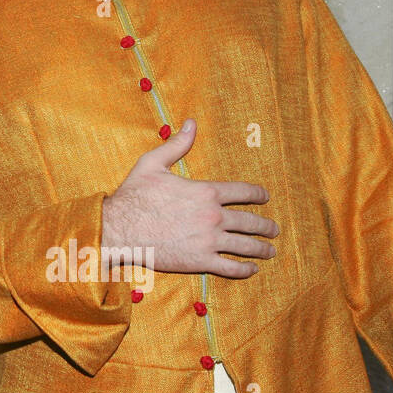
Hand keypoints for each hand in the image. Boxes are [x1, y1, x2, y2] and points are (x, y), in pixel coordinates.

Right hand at [101, 119, 277, 277]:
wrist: (119, 229)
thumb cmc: (134, 195)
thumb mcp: (152, 163)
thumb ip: (177, 145)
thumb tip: (191, 123)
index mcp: (206, 191)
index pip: (243, 192)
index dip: (258, 194)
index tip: (265, 197)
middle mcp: (213, 217)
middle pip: (250, 221)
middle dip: (266, 225)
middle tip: (273, 229)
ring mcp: (209, 241)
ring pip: (246, 246)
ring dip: (262, 249)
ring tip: (270, 250)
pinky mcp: (201, 261)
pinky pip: (231, 267)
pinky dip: (245, 269)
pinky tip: (251, 268)